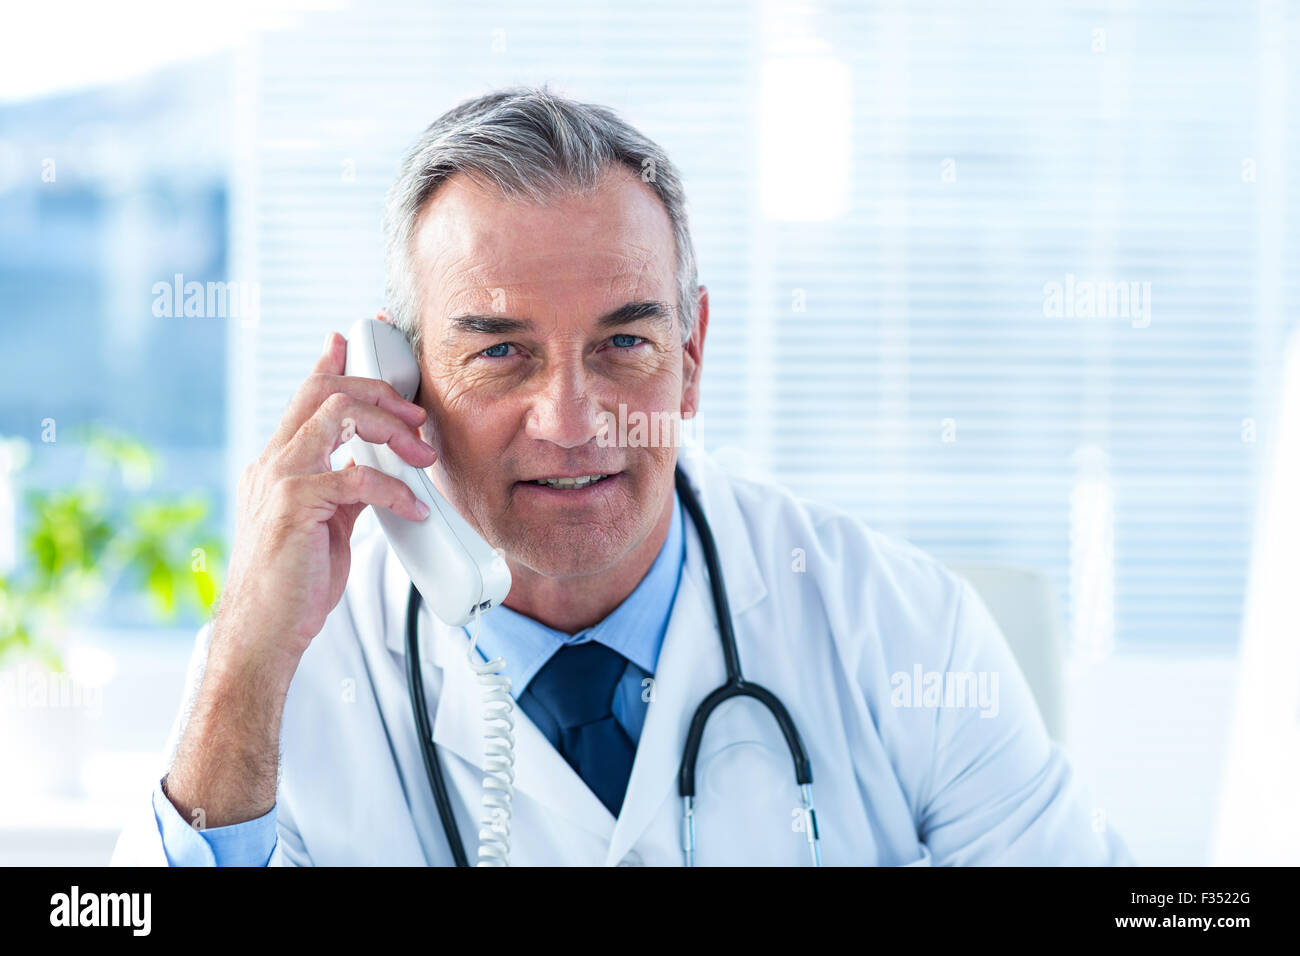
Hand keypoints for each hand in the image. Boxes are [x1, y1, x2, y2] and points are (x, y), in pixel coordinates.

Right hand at [212, 329, 436, 677]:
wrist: (265, 633)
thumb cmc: (294, 583)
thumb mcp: (327, 524)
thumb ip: (346, 489)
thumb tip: (379, 469)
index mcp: (280, 461)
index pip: (308, 393)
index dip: (336, 359)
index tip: (361, 333)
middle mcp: (275, 461)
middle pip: (327, 389)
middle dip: (380, 389)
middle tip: (417, 416)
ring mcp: (281, 479)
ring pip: (340, 414)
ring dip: (391, 427)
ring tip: (421, 455)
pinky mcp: (296, 506)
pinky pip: (358, 477)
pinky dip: (396, 490)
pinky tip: (414, 509)